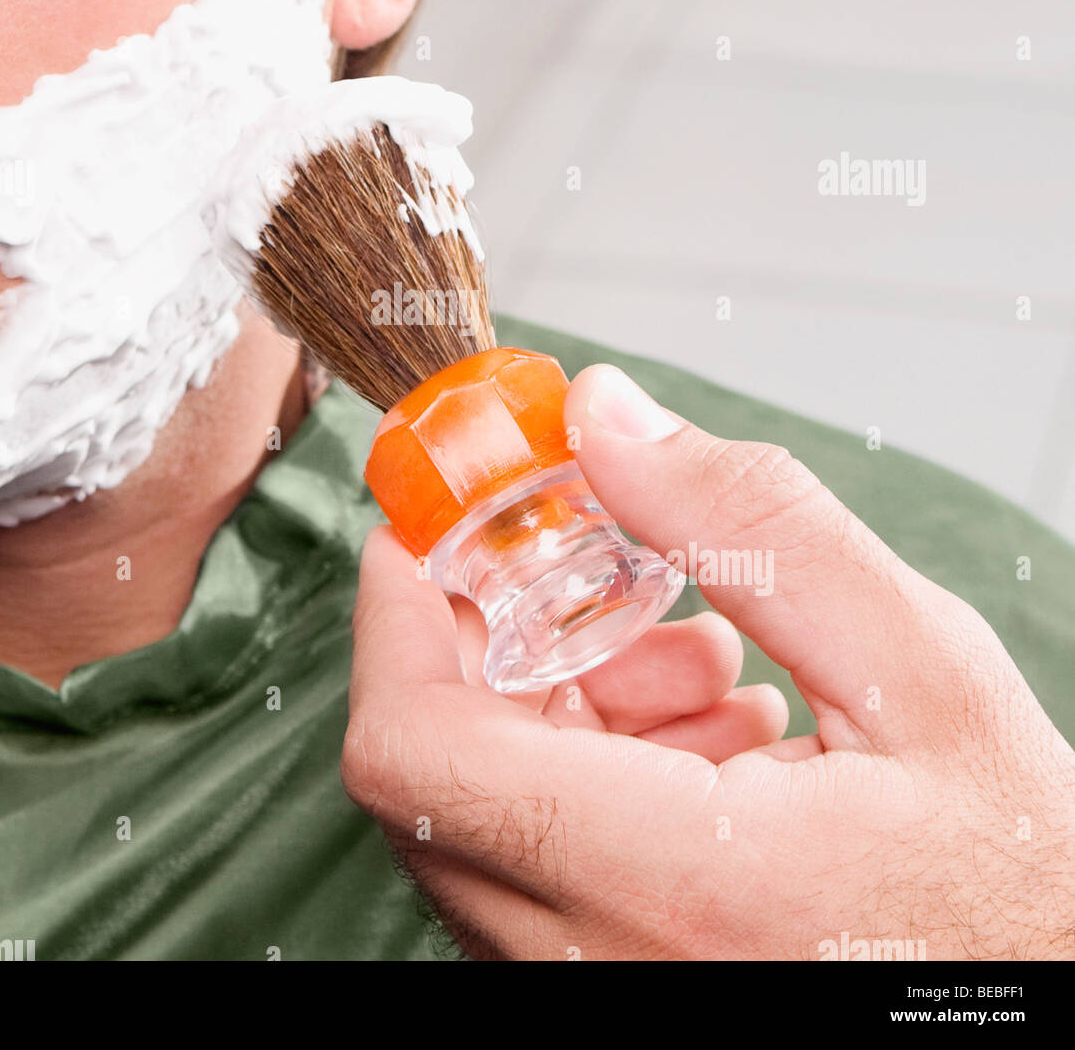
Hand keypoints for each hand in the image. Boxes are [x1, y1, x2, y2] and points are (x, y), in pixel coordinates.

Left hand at [342, 365, 1074, 959]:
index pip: (417, 753)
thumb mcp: (919, 668)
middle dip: (496, 646)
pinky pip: (533, 873)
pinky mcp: (614, 986)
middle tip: (605, 586)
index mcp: (674, 884)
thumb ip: (747, 524)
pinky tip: (715, 744)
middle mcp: (602, 967)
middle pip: (429, 775)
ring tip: (705, 670)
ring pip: (477, 821)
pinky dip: (587, 778)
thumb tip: (602, 415)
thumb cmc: (1021, 883)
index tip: (433, 528)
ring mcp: (599, 991)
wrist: (1064, 1008)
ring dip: (556, 709)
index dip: (397, 617)